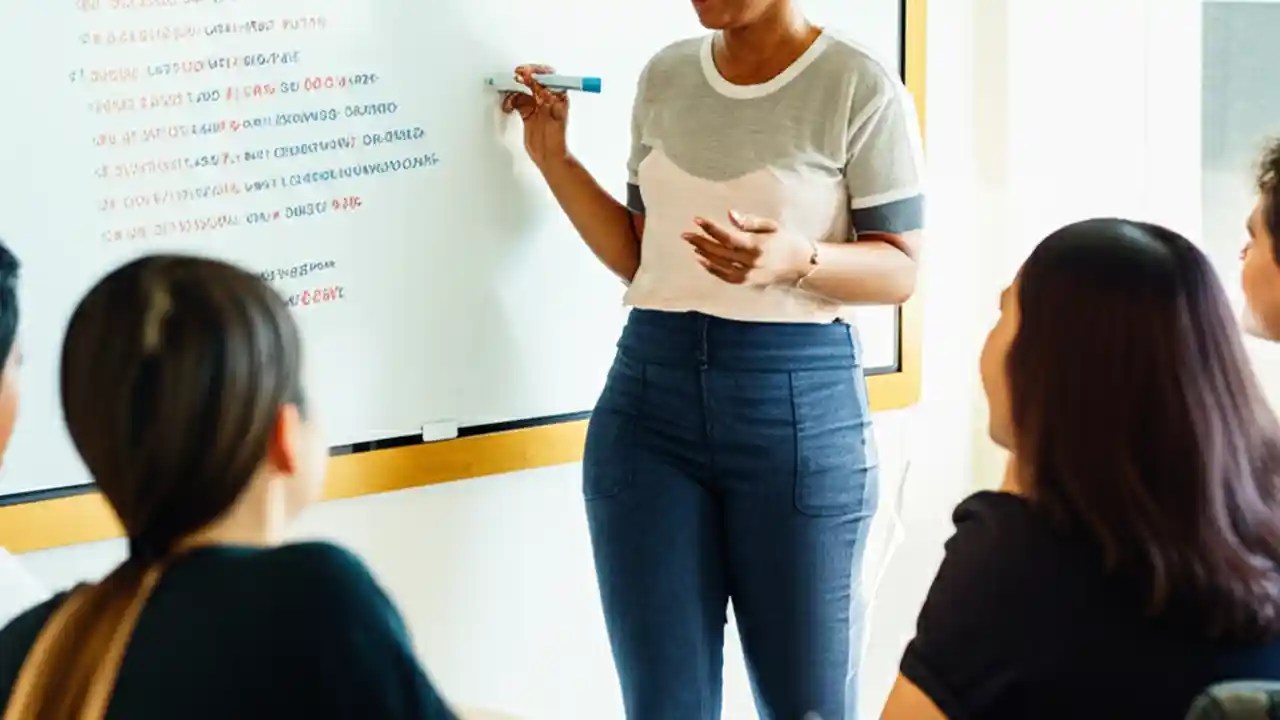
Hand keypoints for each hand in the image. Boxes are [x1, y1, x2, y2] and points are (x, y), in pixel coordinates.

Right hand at [500, 64, 569, 168]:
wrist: (550, 157)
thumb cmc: (557, 140)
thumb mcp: (553, 116)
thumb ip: (546, 98)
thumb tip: (538, 83)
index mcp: (558, 97)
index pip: (547, 76)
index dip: (536, 72)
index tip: (527, 74)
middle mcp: (547, 99)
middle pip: (534, 80)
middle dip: (524, 76)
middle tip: (516, 76)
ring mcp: (536, 106)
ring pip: (524, 90)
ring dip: (515, 89)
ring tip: (510, 91)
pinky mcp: (527, 114)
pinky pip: (517, 101)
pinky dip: (510, 101)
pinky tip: (508, 105)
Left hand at [683, 211, 814, 286]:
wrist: (801, 264)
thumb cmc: (786, 240)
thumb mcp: (771, 226)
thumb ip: (750, 222)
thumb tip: (730, 215)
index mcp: (756, 245)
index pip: (727, 236)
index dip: (711, 228)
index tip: (697, 220)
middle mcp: (750, 261)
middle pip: (719, 251)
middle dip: (700, 241)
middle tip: (686, 234)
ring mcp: (748, 274)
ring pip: (720, 264)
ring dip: (704, 254)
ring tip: (692, 244)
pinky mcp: (748, 282)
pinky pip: (726, 276)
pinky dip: (712, 269)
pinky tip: (702, 261)